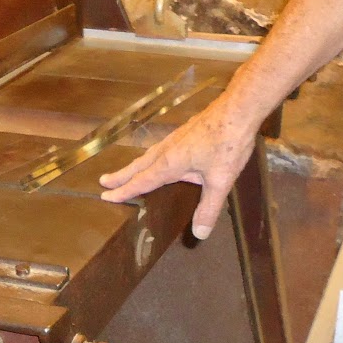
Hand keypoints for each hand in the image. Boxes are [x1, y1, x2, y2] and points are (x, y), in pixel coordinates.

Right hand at [98, 95, 262, 239]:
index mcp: (170, 163)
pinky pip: (159, 148)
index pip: (141, 182)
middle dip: (121, 176)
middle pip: (138, 166)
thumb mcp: (220, 181)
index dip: (123, 191)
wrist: (238, 109)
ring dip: (134, 165)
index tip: (106, 197)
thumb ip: (208, 208)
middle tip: (103, 182)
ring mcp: (175, 138)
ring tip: (125, 172)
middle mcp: (167, 150)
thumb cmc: (228, 143)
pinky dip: (150, 156)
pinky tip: (158, 157)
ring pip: (148, 155)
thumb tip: (200, 234)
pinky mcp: (185, 132)